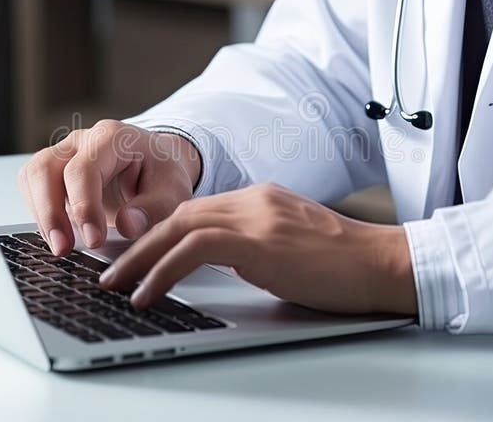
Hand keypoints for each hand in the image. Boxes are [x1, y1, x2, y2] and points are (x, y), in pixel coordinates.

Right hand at [17, 120, 201, 254]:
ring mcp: (64, 153)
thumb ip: (155, 208)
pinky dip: (39, 212)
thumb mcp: (174, 190)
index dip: (84, 206)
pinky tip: (58, 234)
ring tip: (60, 246)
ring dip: (41, 214)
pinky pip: (32, 187)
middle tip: (64, 249)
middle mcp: (82, 140)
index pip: (84, 170)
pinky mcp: (54, 170)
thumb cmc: (162, 174)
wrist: (157, 163)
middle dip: (51, 213)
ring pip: (33, 176)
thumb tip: (127, 226)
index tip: (93, 240)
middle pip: (46, 169)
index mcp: (112, 138)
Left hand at [99, 183, 416, 315]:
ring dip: (140, 258)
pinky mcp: (259, 240)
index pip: (195, 210)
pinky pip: (194, 250)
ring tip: (117, 285)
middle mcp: (252, 200)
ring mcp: (256, 216)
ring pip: (179, 227)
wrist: (382, 263)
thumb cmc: (343, 264)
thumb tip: (219, 261)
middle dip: (138, 244)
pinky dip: (163, 270)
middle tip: (111, 272)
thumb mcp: (290, 245)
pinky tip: (148, 293)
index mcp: (259, 199)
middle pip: (178, 215)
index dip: (157, 233)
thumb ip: (254, 243)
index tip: (134, 256)